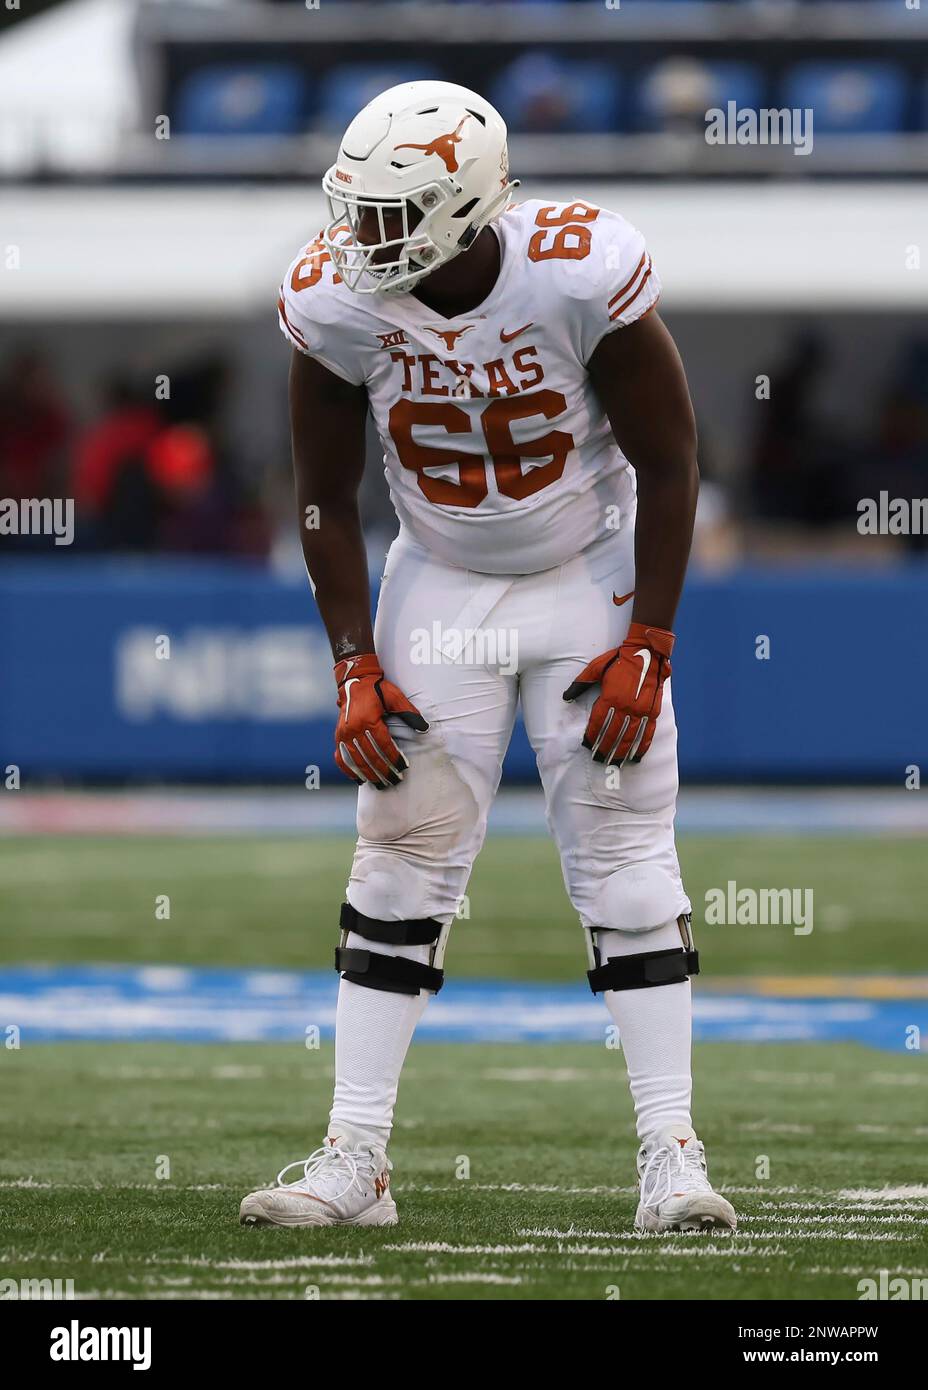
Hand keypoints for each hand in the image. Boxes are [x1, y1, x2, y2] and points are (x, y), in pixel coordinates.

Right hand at [333, 653, 428, 788]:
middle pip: (370, 756)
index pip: (383, 745)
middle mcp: (354, 729)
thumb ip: (409, 712)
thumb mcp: (395, 696)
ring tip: (380, 784)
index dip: (394, 758)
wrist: (354, 681)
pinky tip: (358, 780)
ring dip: (368, 775)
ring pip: (356, 760)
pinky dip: (348, 770)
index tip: (402, 767)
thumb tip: (424, 727)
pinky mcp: (338, 736)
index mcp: (369, 720)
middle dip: (383, 771)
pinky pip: (340, 757)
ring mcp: (344, 734)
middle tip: (394, 781)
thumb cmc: (377, 689)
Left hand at [562, 622, 673, 765]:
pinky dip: (642, 746)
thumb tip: (566, 697)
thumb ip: (580, 683)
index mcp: (610, 697)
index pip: (599, 723)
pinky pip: (647, 732)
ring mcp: (641, 709)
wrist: (646, 651)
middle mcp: (626, 706)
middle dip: (605, 748)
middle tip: (600, 760)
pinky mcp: (653, 710)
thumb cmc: (618, 659)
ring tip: (616, 762)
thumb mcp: (595, 668)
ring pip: (630, 736)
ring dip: (622, 751)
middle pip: (613, 734)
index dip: (592, 736)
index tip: (587, 746)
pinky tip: (637, 756)